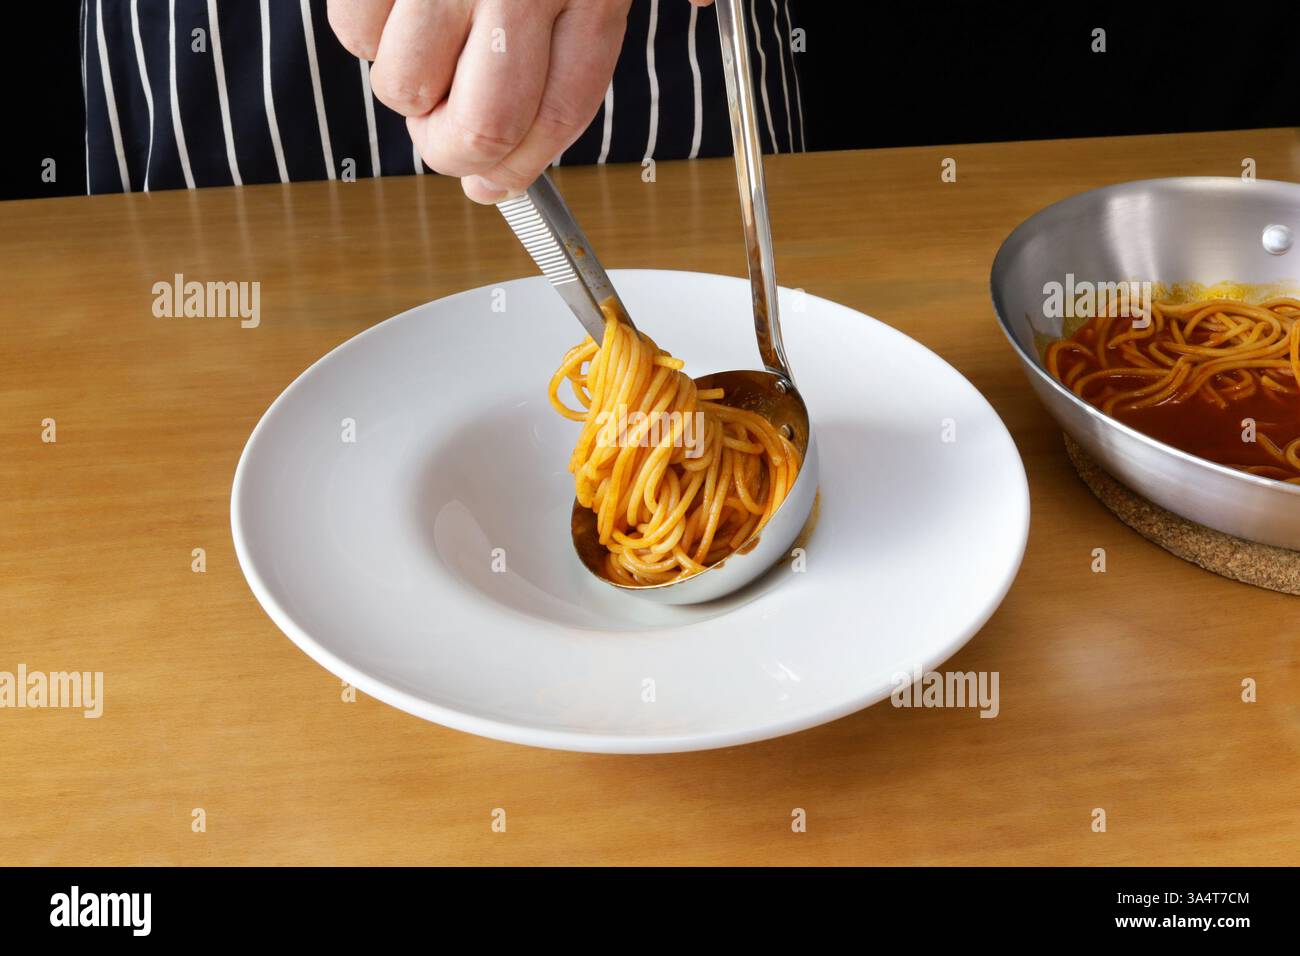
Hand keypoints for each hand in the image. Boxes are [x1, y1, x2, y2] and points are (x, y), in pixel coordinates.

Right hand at [329, 0, 714, 202]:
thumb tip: (695, 6)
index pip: (552, 119)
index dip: (516, 173)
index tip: (495, 186)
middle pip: (476, 127)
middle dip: (454, 154)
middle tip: (449, 140)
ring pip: (400, 85)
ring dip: (406, 89)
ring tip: (424, 52)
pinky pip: (350, 26)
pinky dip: (364, 32)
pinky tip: (395, 5)